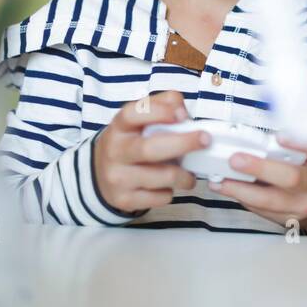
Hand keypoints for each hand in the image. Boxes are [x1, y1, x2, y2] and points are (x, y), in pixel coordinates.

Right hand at [93, 91, 206, 213]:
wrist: (101, 175)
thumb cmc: (130, 143)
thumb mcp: (139, 121)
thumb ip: (164, 106)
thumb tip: (183, 112)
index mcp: (119, 127)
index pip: (133, 114)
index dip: (159, 112)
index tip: (182, 115)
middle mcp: (115, 151)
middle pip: (150, 148)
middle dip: (183, 144)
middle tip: (205, 140)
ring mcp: (118, 177)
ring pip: (162, 177)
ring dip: (184, 175)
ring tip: (189, 174)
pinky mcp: (124, 199)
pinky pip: (160, 197)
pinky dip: (170, 192)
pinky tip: (167, 186)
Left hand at [209, 133, 306, 234]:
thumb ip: (292, 147)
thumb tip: (258, 136)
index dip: (300, 142)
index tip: (280, 136)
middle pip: (291, 177)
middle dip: (259, 168)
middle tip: (236, 160)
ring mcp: (303, 205)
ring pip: (270, 200)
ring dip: (241, 189)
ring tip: (222, 180)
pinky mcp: (289, 219)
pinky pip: (262, 210)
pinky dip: (243, 198)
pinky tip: (229, 189)